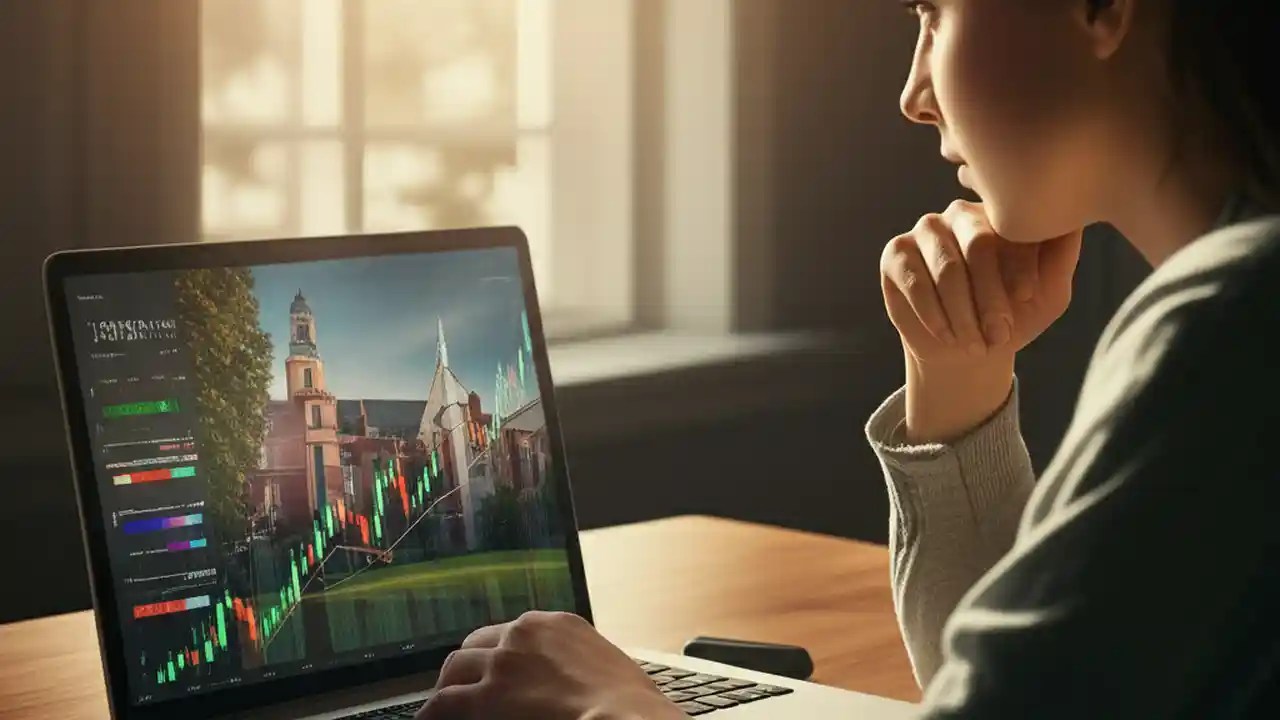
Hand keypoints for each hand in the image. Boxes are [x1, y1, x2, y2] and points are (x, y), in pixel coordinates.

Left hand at [415, 611, 682, 719]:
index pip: (511, 634)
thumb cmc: (630, 706)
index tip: (494, 671)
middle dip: (468, 667)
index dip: (497, 656)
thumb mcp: (605, 667)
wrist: (625, 718)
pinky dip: (433, 713)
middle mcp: (524, 634)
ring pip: (455, 669)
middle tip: (463, 688)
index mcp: (557, 625)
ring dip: (448, 687)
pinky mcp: (487, 696)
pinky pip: (444, 703)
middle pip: (477, 645)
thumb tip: (567, 682)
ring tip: (441, 707)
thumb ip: (575, 663)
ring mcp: (503, 664)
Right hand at [879, 199, 1082, 366]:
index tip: (1026, 299)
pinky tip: (947, 335)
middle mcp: (962, 213)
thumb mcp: (1048, 293)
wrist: (967, 350)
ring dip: (963, 313)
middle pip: (978, 246)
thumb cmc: (1011, 317)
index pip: (1013, 228)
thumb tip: (1073, 220)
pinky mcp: (896, 253)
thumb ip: (1061, 256)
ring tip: (975, 344)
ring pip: (946, 268)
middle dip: (990, 296)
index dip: (1021, 264)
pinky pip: (915, 281)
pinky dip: (933, 314)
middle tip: (999, 334)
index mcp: (1001, 215)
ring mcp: (926, 230)